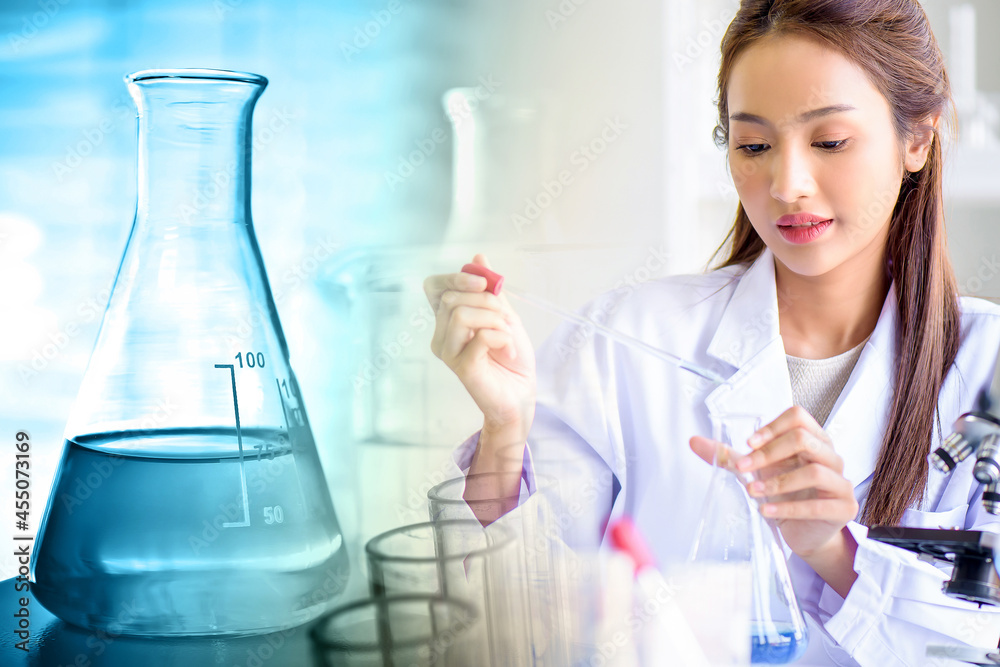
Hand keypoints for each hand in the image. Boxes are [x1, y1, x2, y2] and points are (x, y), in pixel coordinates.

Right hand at [423, 254, 536, 435]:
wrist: (522, 393)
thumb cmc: (511, 358)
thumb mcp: (504, 316)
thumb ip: (489, 290)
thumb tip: (478, 259)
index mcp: (448, 320)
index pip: (434, 288)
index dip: (455, 278)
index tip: (482, 283)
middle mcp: (442, 336)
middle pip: (453, 299)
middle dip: (488, 302)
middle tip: (506, 320)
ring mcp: (449, 353)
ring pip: (461, 315)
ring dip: (494, 320)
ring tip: (506, 336)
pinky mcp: (461, 367)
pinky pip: (479, 337)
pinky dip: (501, 337)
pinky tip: (507, 350)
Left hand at [690, 406, 858, 558]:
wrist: (805, 532)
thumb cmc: (785, 494)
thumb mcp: (755, 472)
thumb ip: (729, 456)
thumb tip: (694, 441)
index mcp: (813, 440)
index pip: (798, 417)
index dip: (772, 428)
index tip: (748, 443)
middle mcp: (830, 456)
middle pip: (805, 439)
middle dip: (769, 454)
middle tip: (743, 468)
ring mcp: (841, 482)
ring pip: (815, 471)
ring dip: (778, 482)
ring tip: (752, 492)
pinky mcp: (844, 508)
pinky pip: (818, 505)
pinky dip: (789, 507)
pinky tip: (767, 510)